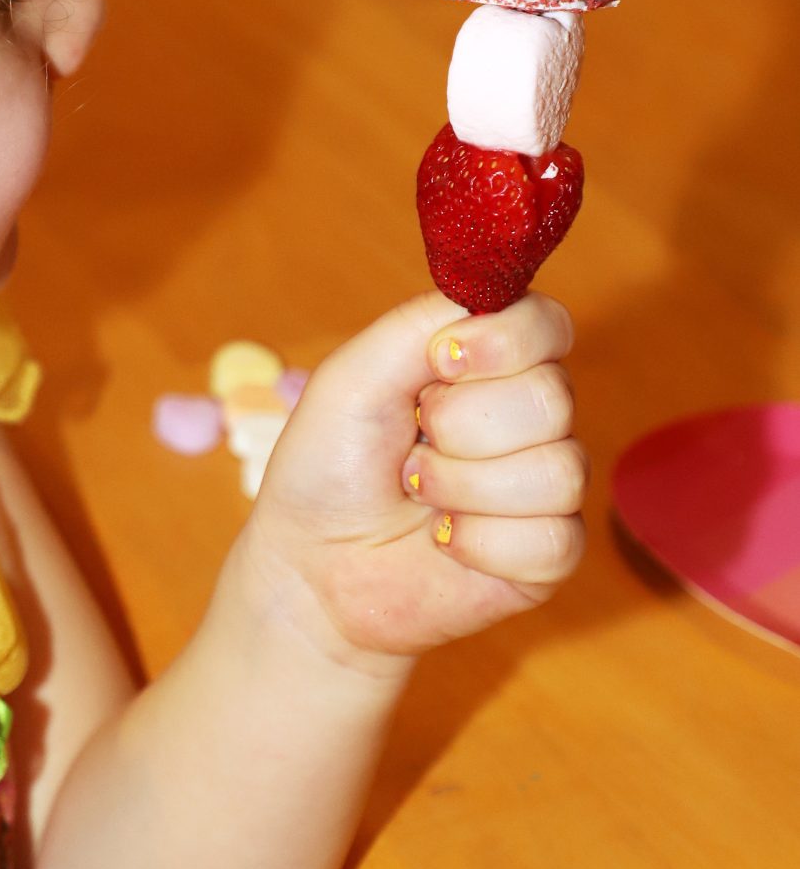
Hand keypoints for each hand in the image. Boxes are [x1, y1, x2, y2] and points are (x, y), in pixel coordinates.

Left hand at [237, 290, 585, 667]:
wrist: (310, 567)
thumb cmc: (328, 468)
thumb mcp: (353, 376)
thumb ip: (419, 323)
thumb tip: (493, 301)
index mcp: (488, 365)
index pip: (548, 324)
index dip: (506, 342)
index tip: (442, 362)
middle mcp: (528, 419)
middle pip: (552, 398)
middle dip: (459, 427)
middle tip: (409, 447)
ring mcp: (543, 487)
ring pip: (558, 471)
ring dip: (462, 487)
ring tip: (418, 496)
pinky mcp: (548, 555)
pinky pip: (552, 539)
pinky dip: (480, 544)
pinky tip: (444, 543)